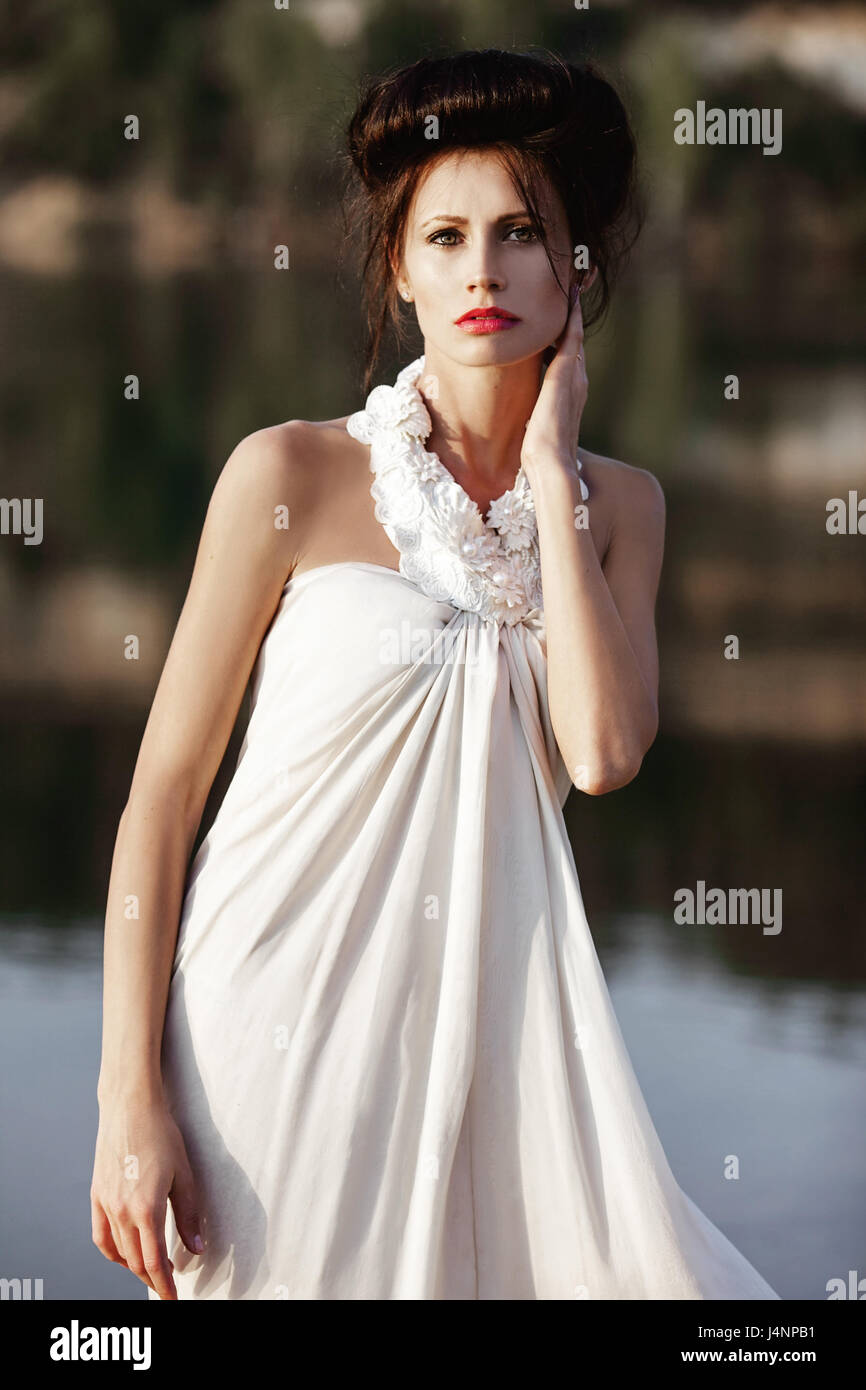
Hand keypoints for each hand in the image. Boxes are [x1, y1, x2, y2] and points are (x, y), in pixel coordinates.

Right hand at [91, 1096, 203, 1300]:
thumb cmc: (160, 1135)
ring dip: (133, 1267)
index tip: (174, 1297)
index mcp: (146, 1209)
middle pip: (135, 1261)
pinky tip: (124, 1253)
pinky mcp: (96, 1196)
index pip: (154, 1262)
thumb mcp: (185, 1175)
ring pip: (118, 1252)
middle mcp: (122, 1212)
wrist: (130, 1108)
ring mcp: (105, 1205)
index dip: (165, 1285)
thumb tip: (196, 1247)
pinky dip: (112, 1252)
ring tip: (150, 1271)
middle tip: (166, 1286)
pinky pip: (101, 1236)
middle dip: (152, 1280)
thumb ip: (189, 1215)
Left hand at [521, 277, 590, 477]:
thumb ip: (533, 417)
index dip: (566, 338)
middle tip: (570, 292)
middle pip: (575, 342)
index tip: (561, 320)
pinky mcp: (565, 375)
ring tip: (570, 289)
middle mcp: (577, 383)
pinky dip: (571, 319)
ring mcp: (574, 378)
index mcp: (570, 395)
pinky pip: (571, 338)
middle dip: (572, 319)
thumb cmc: (541, 455)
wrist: (551, 464)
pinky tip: (568, 302)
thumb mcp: (536, 428)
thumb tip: (523, 418)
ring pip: (576, 336)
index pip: (568, 359)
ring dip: (573, 313)